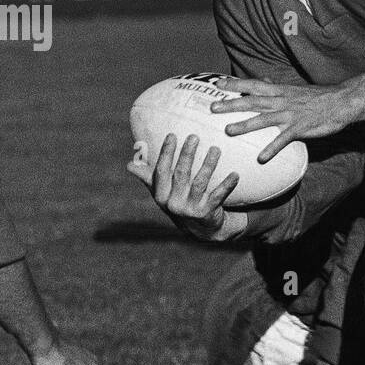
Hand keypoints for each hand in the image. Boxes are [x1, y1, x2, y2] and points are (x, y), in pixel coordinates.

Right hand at [128, 133, 247, 241]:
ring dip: (208, 165)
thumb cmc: (180, 202)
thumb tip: (129, 165)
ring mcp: (190, 209)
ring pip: (200, 183)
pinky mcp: (207, 213)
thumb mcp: (163, 193)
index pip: (161, 170)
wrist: (201, 229)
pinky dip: (227, 185)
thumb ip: (149, 177)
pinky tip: (235, 174)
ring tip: (216, 149)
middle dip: (187, 154)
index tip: (172, 134)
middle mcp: (173, 203)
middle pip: (181, 174)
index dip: (166, 152)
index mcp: (160, 195)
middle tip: (194, 136)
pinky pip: (218, 196)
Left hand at [210, 76, 352, 160]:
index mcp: (280, 90)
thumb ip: (277, 87)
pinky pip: (283, 140)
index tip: (217, 84)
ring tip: (227, 131)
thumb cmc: (318, 97)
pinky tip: (260, 158)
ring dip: (244, 125)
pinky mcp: (300, 128)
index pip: (253, 85)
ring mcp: (290, 114)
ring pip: (263, 119)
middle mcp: (281, 101)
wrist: (341, 102)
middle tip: (212, 107)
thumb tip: (264, 81)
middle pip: (252, 101)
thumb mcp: (295, 89)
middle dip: (231, 104)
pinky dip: (271, 149)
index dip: (235, 84)